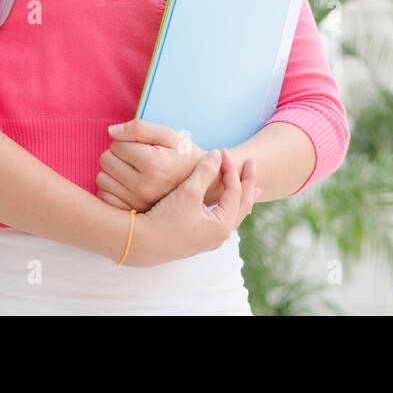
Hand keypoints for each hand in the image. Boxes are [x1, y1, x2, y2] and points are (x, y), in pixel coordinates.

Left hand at [97, 119, 208, 211]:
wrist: (199, 185)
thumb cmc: (183, 155)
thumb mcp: (168, 135)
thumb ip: (139, 128)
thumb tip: (111, 132)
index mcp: (154, 165)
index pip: (116, 144)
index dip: (127, 141)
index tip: (142, 146)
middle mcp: (144, 187)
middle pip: (106, 160)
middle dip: (118, 155)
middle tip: (137, 158)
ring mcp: (137, 203)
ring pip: (102, 178)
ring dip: (113, 171)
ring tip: (133, 171)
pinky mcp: (131, 213)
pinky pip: (104, 196)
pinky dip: (111, 188)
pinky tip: (126, 185)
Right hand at [119, 147, 259, 266]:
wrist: (140, 242)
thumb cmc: (164, 219)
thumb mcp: (187, 192)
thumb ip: (205, 171)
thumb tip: (217, 154)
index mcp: (222, 225)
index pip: (234, 191)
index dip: (230, 168)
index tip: (222, 150)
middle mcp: (220, 235)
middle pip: (242, 205)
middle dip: (248, 183)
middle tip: (252, 163)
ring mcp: (210, 239)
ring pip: (234, 213)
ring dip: (241, 196)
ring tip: (252, 187)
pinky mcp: (199, 238)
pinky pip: (223, 219)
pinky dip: (229, 206)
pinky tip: (227, 202)